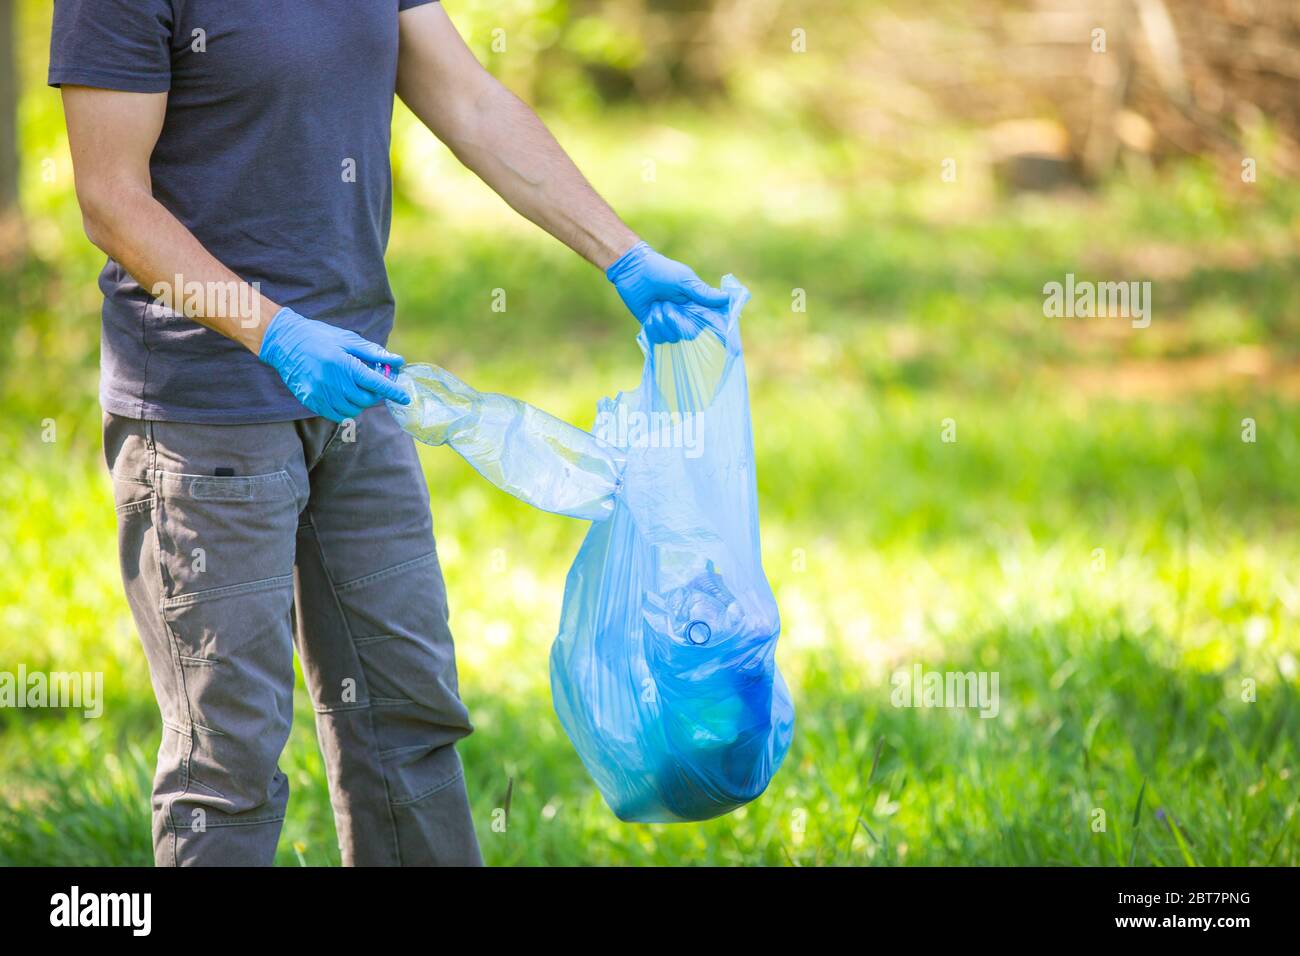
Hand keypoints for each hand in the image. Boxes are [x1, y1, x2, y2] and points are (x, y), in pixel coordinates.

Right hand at [258, 307, 410, 421]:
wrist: (285, 342)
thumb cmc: (319, 337)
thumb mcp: (348, 340)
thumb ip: (374, 353)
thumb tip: (397, 361)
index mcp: (344, 365)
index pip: (376, 384)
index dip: (393, 392)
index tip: (405, 398)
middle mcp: (333, 382)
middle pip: (366, 399)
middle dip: (374, 394)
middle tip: (372, 383)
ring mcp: (320, 394)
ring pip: (352, 409)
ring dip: (360, 402)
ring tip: (355, 387)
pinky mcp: (311, 401)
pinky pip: (336, 414)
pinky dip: (345, 409)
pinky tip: (343, 396)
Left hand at [606, 241, 728, 343]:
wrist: (634, 271)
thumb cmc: (661, 271)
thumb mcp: (683, 279)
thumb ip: (702, 292)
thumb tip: (726, 298)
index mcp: (696, 304)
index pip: (711, 322)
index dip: (718, 332)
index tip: (725, 342)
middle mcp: (685, 316)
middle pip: (689, 333)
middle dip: (675, 321)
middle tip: (666, 303)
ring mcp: (670, 323)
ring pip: (671, 337)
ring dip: (660, 321)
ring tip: (655, 304)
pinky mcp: (655, 328)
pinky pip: (657, 338)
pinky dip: (651, 326)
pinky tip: (649, 313)